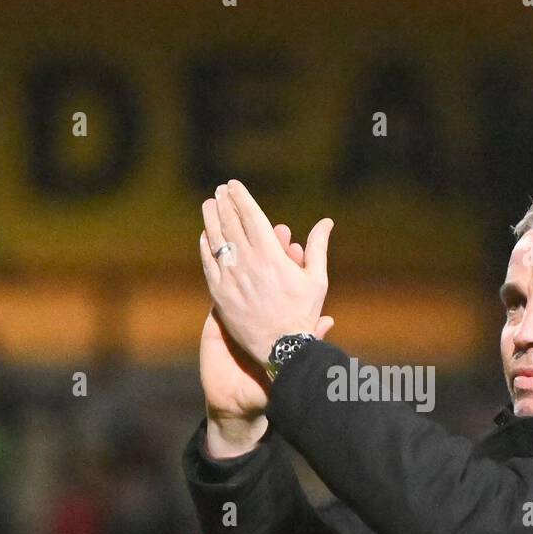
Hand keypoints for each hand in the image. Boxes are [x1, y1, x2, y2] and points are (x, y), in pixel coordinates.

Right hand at [198, 223, 333, 458]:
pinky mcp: (215, 316)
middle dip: (269, 248)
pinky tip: (209, 248)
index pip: (283, 278)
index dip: (290, 260)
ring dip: (239, 250)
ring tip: (244, 232)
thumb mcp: (291, 356)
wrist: (240, 396)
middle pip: (262, 268)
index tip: (296, 245)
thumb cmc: (268, 378)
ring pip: (238, 271)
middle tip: (278, 230)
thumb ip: (312, 336)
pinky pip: (214, 286)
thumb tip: (330, 320)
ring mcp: (234, 307)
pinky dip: (212, 267)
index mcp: (274, 311)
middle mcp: (255, 304)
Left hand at [200, 179, 332, 363]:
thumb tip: (327, 222)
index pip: (251, 216)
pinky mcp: (219, 294)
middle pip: (231, 224)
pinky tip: (206, 236)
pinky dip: (206, 247)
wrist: (281, 348)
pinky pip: (208, 264)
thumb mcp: (316, 279)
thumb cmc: (303, 313)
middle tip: (221, 190)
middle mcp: (248, 263)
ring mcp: (230, 278)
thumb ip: (317, 247)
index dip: (241, 198)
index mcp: (271, 256)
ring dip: (211, 219)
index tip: (234, 185)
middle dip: (225, 203)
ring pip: (216, 241)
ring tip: (209, 204)